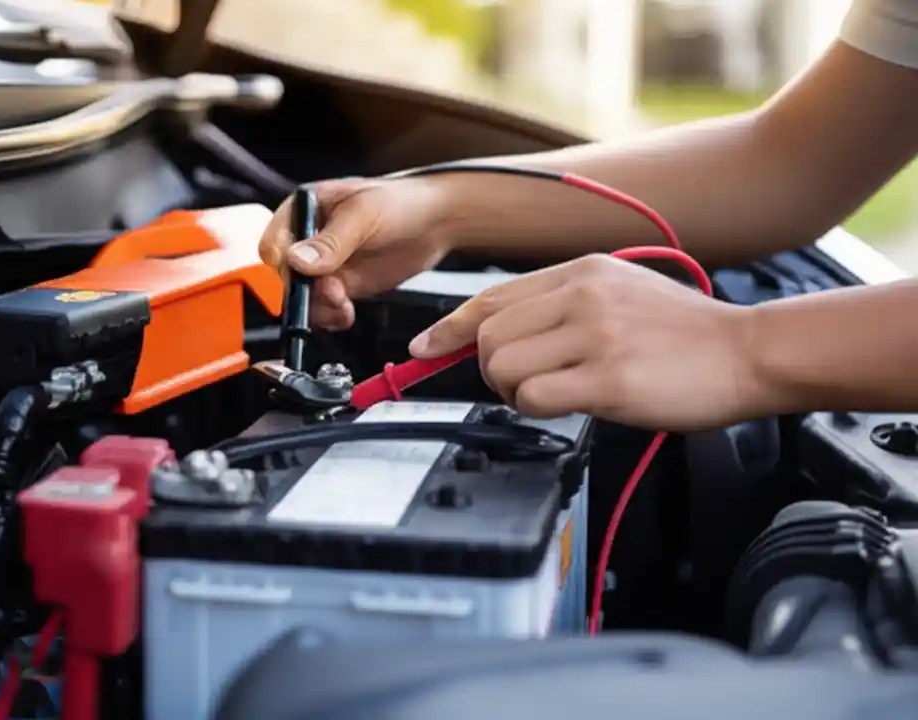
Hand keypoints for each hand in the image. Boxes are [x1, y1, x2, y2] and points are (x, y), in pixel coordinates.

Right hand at [259, 177, 455, 329]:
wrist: (437, 223)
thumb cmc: (403, 202)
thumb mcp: (364, 216)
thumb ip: (331, 241)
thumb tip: (297, 260)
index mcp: (305, 208)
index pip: (275, 241)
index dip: (284, 262)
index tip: (304, 274)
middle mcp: (310, 238)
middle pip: (286, 275)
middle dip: (306, 290)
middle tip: (334, 291)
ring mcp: (325, 264)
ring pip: (303, 297)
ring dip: (319, 307)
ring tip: (343, 303)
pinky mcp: (341, 285)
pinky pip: (323, 308)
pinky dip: (331, 316)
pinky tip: (346, 312)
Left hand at [408, 254, 764, 430]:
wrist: (749, 353)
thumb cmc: (684, 333)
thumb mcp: (619, 294)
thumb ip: (560, 305)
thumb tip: (492, 333)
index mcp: (581, 272)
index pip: (490, 298)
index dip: (448, 328)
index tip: (423, 350)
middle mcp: (583, 296)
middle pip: (486, 335)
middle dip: (488, 368)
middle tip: (523, 383)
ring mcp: (596, 336)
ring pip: (499, 367)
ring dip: (510, 392)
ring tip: (549, 394)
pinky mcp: (609, 380)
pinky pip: (532, 397)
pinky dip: (536, 408)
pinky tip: (569, 405)